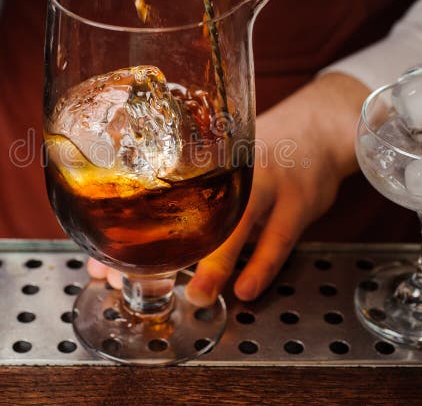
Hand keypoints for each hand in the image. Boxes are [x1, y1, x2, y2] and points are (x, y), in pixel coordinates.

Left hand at [88, 72, 369, 303]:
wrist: (316, 127)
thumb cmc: (252, 154)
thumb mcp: (216, 160)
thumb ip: (180, 195)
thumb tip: (125, 245)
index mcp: (199, 156)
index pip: (155, 195)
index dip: (127, 231)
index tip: (105, 266)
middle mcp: (229, 165)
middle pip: (193, 209)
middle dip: (167, 249)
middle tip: (142, 282)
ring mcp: (266, 180)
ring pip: (238, 223)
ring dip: (217, 262)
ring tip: (198, 295)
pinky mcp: (298, 199)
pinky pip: (279, 237)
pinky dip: (262, 265)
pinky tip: (248, 288)